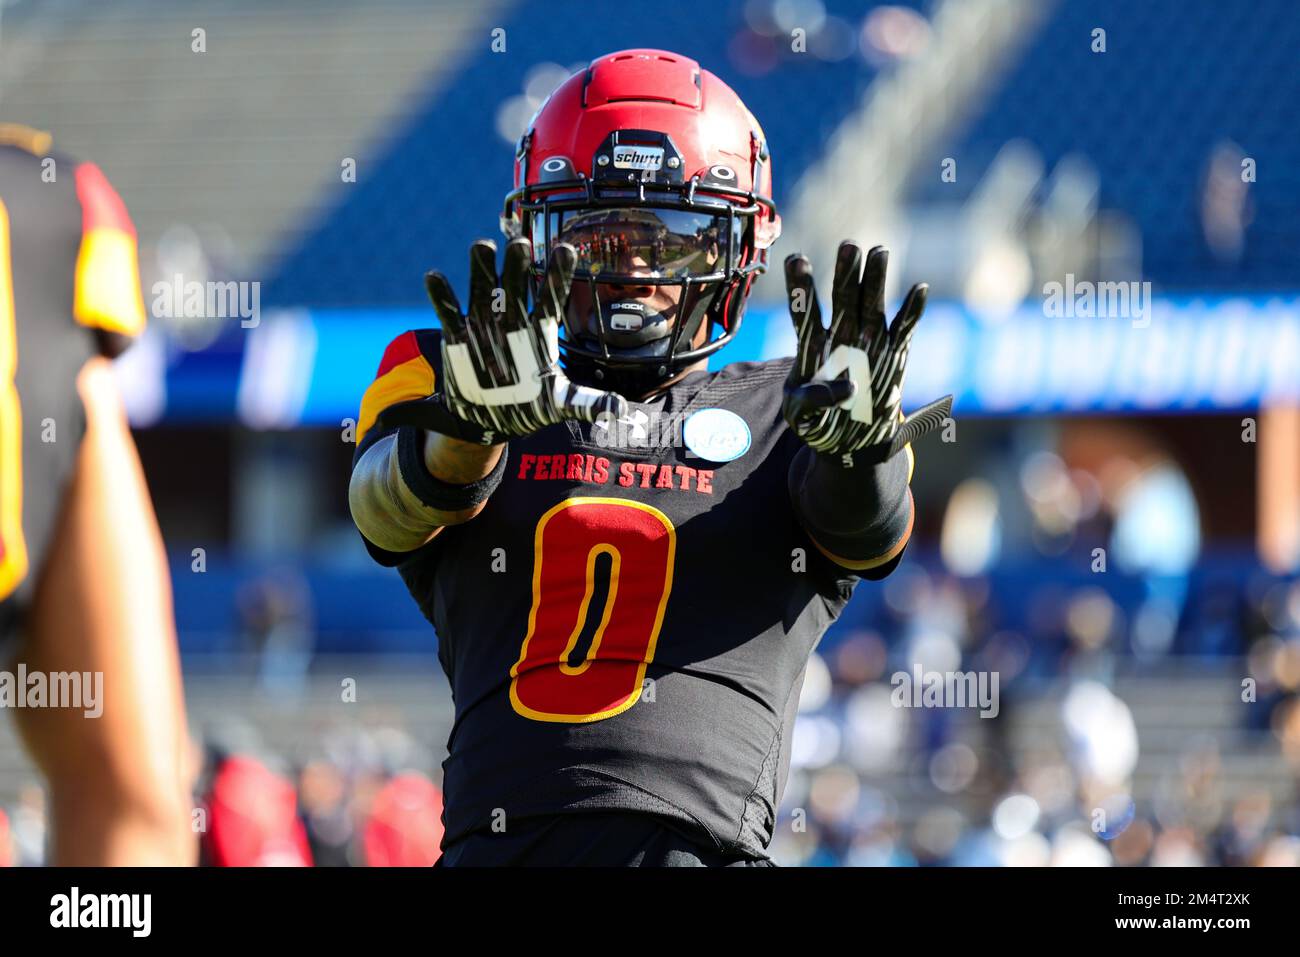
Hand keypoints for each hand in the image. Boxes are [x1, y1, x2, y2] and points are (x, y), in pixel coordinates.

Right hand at [374, 238, 626, 444]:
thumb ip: (587, 403)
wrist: (491, 419)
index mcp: (540, 329)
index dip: (558, 275)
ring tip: (481, 246)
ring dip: (481, 268)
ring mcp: (484, 322)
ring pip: (484, 287)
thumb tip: (619, 411)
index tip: (567, 249)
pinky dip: (442, 295)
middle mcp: (513, 318)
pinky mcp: (458, 335)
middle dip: (518, 264)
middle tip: (520, 244)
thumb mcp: (560, 405)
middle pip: (517, 284)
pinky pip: (449, 310)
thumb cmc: (531, 405)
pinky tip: (434, 277)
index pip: (552, 296)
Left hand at [782, 241, 951, 463]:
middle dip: (845, 273)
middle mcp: (841, 336)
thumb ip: (812, 401)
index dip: (800, 287)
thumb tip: (845, 388)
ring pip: (872, 304)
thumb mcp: (801, 416)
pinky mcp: (893, 355)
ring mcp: (868, 342)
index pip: (804, 311)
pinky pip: (904, 330)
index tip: (797, 259)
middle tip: (848, 246)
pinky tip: (919, 289)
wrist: (848, 442)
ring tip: (879, 251)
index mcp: (811, 346)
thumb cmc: (818, 424)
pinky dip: (912, 311)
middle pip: (843, 298)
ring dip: (876, 279)